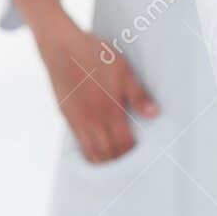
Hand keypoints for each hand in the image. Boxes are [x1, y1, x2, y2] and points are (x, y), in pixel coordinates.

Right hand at [15, 0, 157, 163]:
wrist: (61, 46)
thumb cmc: (95, 55)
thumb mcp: (124, 70)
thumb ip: (138, 95)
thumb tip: (154, 115)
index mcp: (110, 109)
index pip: (123, 143)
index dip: (132, 154)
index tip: (140, 158)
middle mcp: (92, 119)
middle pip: (107, 152)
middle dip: (117, 162)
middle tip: (128, 168)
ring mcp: (76, 119)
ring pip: (90, 150)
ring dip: (102, 161)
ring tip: (112, 165)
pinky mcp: (65, 114)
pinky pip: (77, 140)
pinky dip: (87, 151)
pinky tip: (93, 152)